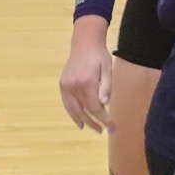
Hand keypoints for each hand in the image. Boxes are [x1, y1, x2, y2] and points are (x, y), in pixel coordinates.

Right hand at [58, 15, 112, 131]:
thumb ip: (106, 87)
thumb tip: (105, 105)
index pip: (96, 107)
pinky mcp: (62, 84)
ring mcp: (66, 85)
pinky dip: (72, 113)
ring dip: (83, 121)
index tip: (112, 127)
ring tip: (92, 129)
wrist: (84, 43)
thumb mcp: (108, 69)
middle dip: (95, 123)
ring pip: (74, 109)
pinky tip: (79, 121)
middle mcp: (75, 85)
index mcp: (88, 82)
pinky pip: (67, 103)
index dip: (104, 119)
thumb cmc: (99, 56)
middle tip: (104, 131)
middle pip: (85, 110)